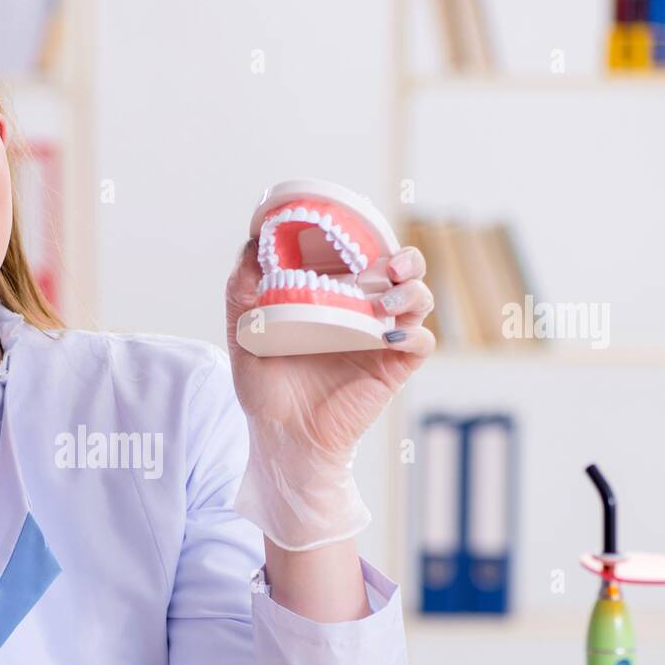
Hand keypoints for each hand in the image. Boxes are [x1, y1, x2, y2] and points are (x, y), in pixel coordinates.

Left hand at [225, 239, 435, 454]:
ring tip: (382, 303)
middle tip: (387, 264)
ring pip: (419, 299)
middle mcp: (364, 311)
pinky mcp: (393, 368)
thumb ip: (242, 289)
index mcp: (334, 294)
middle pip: (404, 269)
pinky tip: (389, 336)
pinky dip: (414, 334)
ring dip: (410, 292)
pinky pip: (421, 342)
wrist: (280, 437)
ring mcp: (381, 338)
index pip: (362, 252)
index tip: (351, 227)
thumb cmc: (265, 386)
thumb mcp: (243, 332)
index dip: (366, 235)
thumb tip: (251, 243)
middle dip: (405, 257)